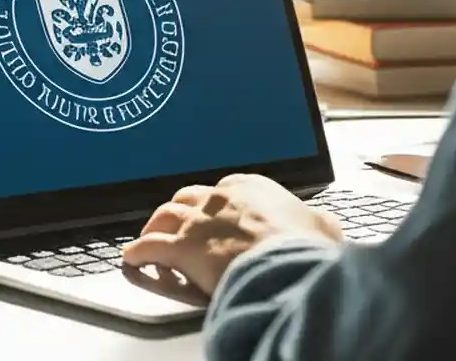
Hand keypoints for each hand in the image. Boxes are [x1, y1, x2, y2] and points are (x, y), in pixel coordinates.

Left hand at [122, 174, 343, 297]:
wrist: (290, 267)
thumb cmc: (307, 249)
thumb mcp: (323, 227)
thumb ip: (316, 220)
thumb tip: (322, 222)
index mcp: (251, 187)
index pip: (221, 190)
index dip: (212, 206)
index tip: (211, 216)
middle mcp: (219, 197)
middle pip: (185, 198)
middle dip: (178, 212)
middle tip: (175, 225)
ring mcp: (197, 221)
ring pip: (162, 216)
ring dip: (153, 228)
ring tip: (147, 238)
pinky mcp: (181, 248)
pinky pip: (147, 248)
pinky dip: (137, 253)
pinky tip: (132, 259)